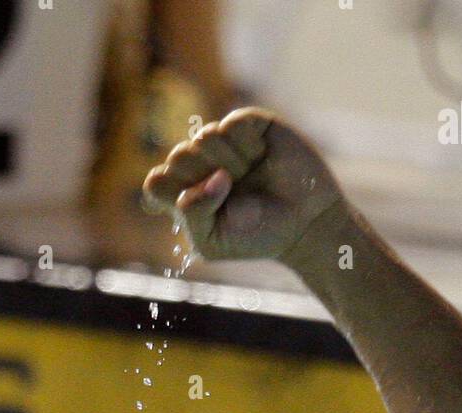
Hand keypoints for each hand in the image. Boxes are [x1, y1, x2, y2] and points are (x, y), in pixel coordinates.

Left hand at [141, 106, 346, 263]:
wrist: (304, 224)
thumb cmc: (256, 237)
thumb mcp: (212, 241)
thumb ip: (191, 212)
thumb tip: (212, 175)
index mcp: (186, 194)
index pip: (156, 183)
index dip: (171, 192)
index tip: (194, 206)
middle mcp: (202, 165)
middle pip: (177, 157)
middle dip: (202, 178)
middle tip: (229, 193)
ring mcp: (224, 143)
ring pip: (202, 137)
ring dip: (227, 163)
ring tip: (247, 176)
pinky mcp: (250, 124)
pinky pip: (231, 123)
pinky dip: (244, 145)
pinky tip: (258, 158)